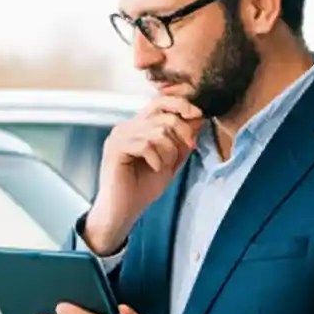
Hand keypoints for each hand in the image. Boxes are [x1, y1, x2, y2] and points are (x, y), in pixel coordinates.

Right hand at [84, 97, 202, 253]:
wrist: (123, 212)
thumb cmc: (142, 189)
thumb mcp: (171, 162)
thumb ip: (182, 141)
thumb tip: (198, 119)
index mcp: (138, 127)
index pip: (159, 101)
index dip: (181, 103)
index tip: (198, 115)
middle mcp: (126, 127)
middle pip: (161, 112)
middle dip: (181, 130)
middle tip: (189, 147)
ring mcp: (118, 137)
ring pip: (156, 130)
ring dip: (168, 151)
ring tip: (164, 166)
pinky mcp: (115, 149)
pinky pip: (146, 144)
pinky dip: (157, 159)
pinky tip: (154, 169)